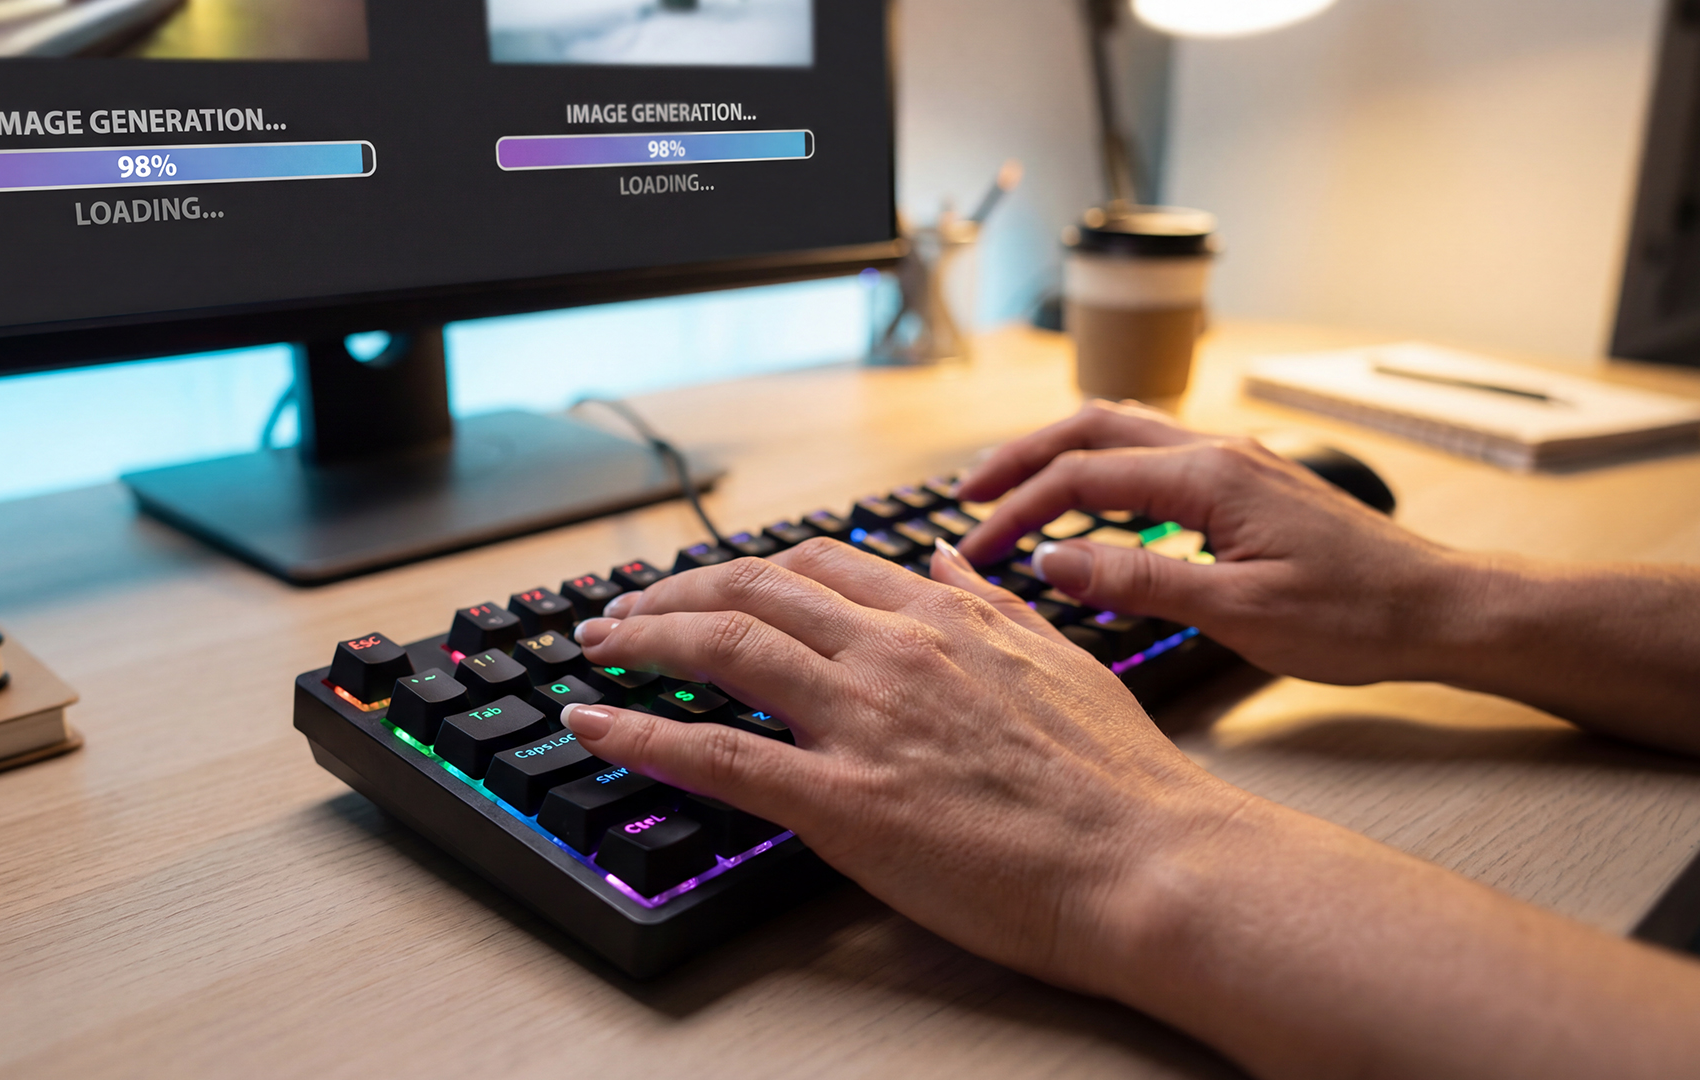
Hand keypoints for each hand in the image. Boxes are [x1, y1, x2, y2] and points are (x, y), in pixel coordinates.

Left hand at [565, 540, 1251, 994]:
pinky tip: (598, 723)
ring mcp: (865, 720)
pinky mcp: (844, 800)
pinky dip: (642, 731)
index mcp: (947, 616)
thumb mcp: (1062, 659)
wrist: (1152, 862)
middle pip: (755, 590)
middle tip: (628, 611)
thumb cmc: (1119, 781)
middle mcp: (896, 650)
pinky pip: (718, 753)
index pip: (819, 566)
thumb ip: (993, 607)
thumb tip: (944, 561)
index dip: (748, 571)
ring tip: (598, 646)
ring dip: (644, 639)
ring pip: (725, 646)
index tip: (711, 584)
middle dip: (676, 592)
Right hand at [955, 400, 1469, 685]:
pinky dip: (1103, 466)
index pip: (1082, 477)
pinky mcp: (1248, 483)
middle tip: (967, 497)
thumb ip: (1138, 581)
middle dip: (1021, 459)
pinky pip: (1155, 453)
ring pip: (1123, 431)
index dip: (1017, 511)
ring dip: (1060, 455)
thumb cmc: (1357, 618)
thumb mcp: (1238, 610)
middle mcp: (1218, 453)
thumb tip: (1053, 561)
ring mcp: (1235, 462)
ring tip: (1013, 489)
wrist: (1443, 609)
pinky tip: (1093, 500)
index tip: (974, 549)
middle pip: (1092, 427)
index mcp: (1210, 477)